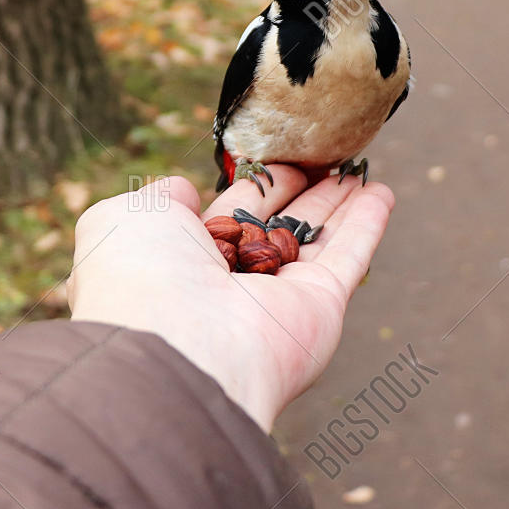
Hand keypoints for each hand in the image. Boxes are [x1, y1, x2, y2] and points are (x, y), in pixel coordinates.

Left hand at [68, 167, 394, 430]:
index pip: (228, 216)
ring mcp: (279, 299)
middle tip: (322, 160)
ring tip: (356, 168)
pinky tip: (381, 192)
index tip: (276, 160)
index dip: (253, 187)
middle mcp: (233, 284)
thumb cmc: (141, 276)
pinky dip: (367, 225)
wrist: (175, 348)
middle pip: (276, 227)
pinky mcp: (320, 308)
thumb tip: (183, 192)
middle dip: (299, 194)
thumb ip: (159, 199)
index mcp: (185, 263)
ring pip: (316, 240)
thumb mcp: (127, 218)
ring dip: (339, 204)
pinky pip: (348, 257)